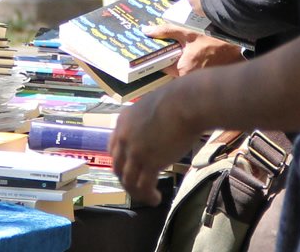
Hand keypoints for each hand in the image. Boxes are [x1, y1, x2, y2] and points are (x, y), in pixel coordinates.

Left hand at [109, 87, 201, 204]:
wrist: (187, 103)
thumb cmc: (178, 100)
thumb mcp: (152, 106)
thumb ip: (147, 120)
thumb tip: (154, 129)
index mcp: (123, 122)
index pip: (113, 148)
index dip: (120, 161)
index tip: (129, 168)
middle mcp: (124, 137)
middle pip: (118, 166)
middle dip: (126, 179)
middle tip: (137, 186)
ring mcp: (136, 151)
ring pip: (128, 180)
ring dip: (137, 192)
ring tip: (148, 197)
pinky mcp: (150, 162)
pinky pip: (144, 186)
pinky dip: (148, 196)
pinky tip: (156, 199)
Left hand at [146, 24, 245, 77]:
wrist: (239, 40)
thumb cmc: (212, 37)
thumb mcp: (186, 31)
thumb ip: (165, 31)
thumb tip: (146, 31)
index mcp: (183, 71)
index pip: (166, 69)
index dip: (163, 59)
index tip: (163, 52)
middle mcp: (194, 80)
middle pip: (179, 71)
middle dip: (177, 61)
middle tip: (179, 49)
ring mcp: (206, 80)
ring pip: (192, 72)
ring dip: (191, 63)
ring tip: (193, 50)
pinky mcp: (217, 77)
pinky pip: (205, 74)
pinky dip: (204, 66)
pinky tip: (206, 55)